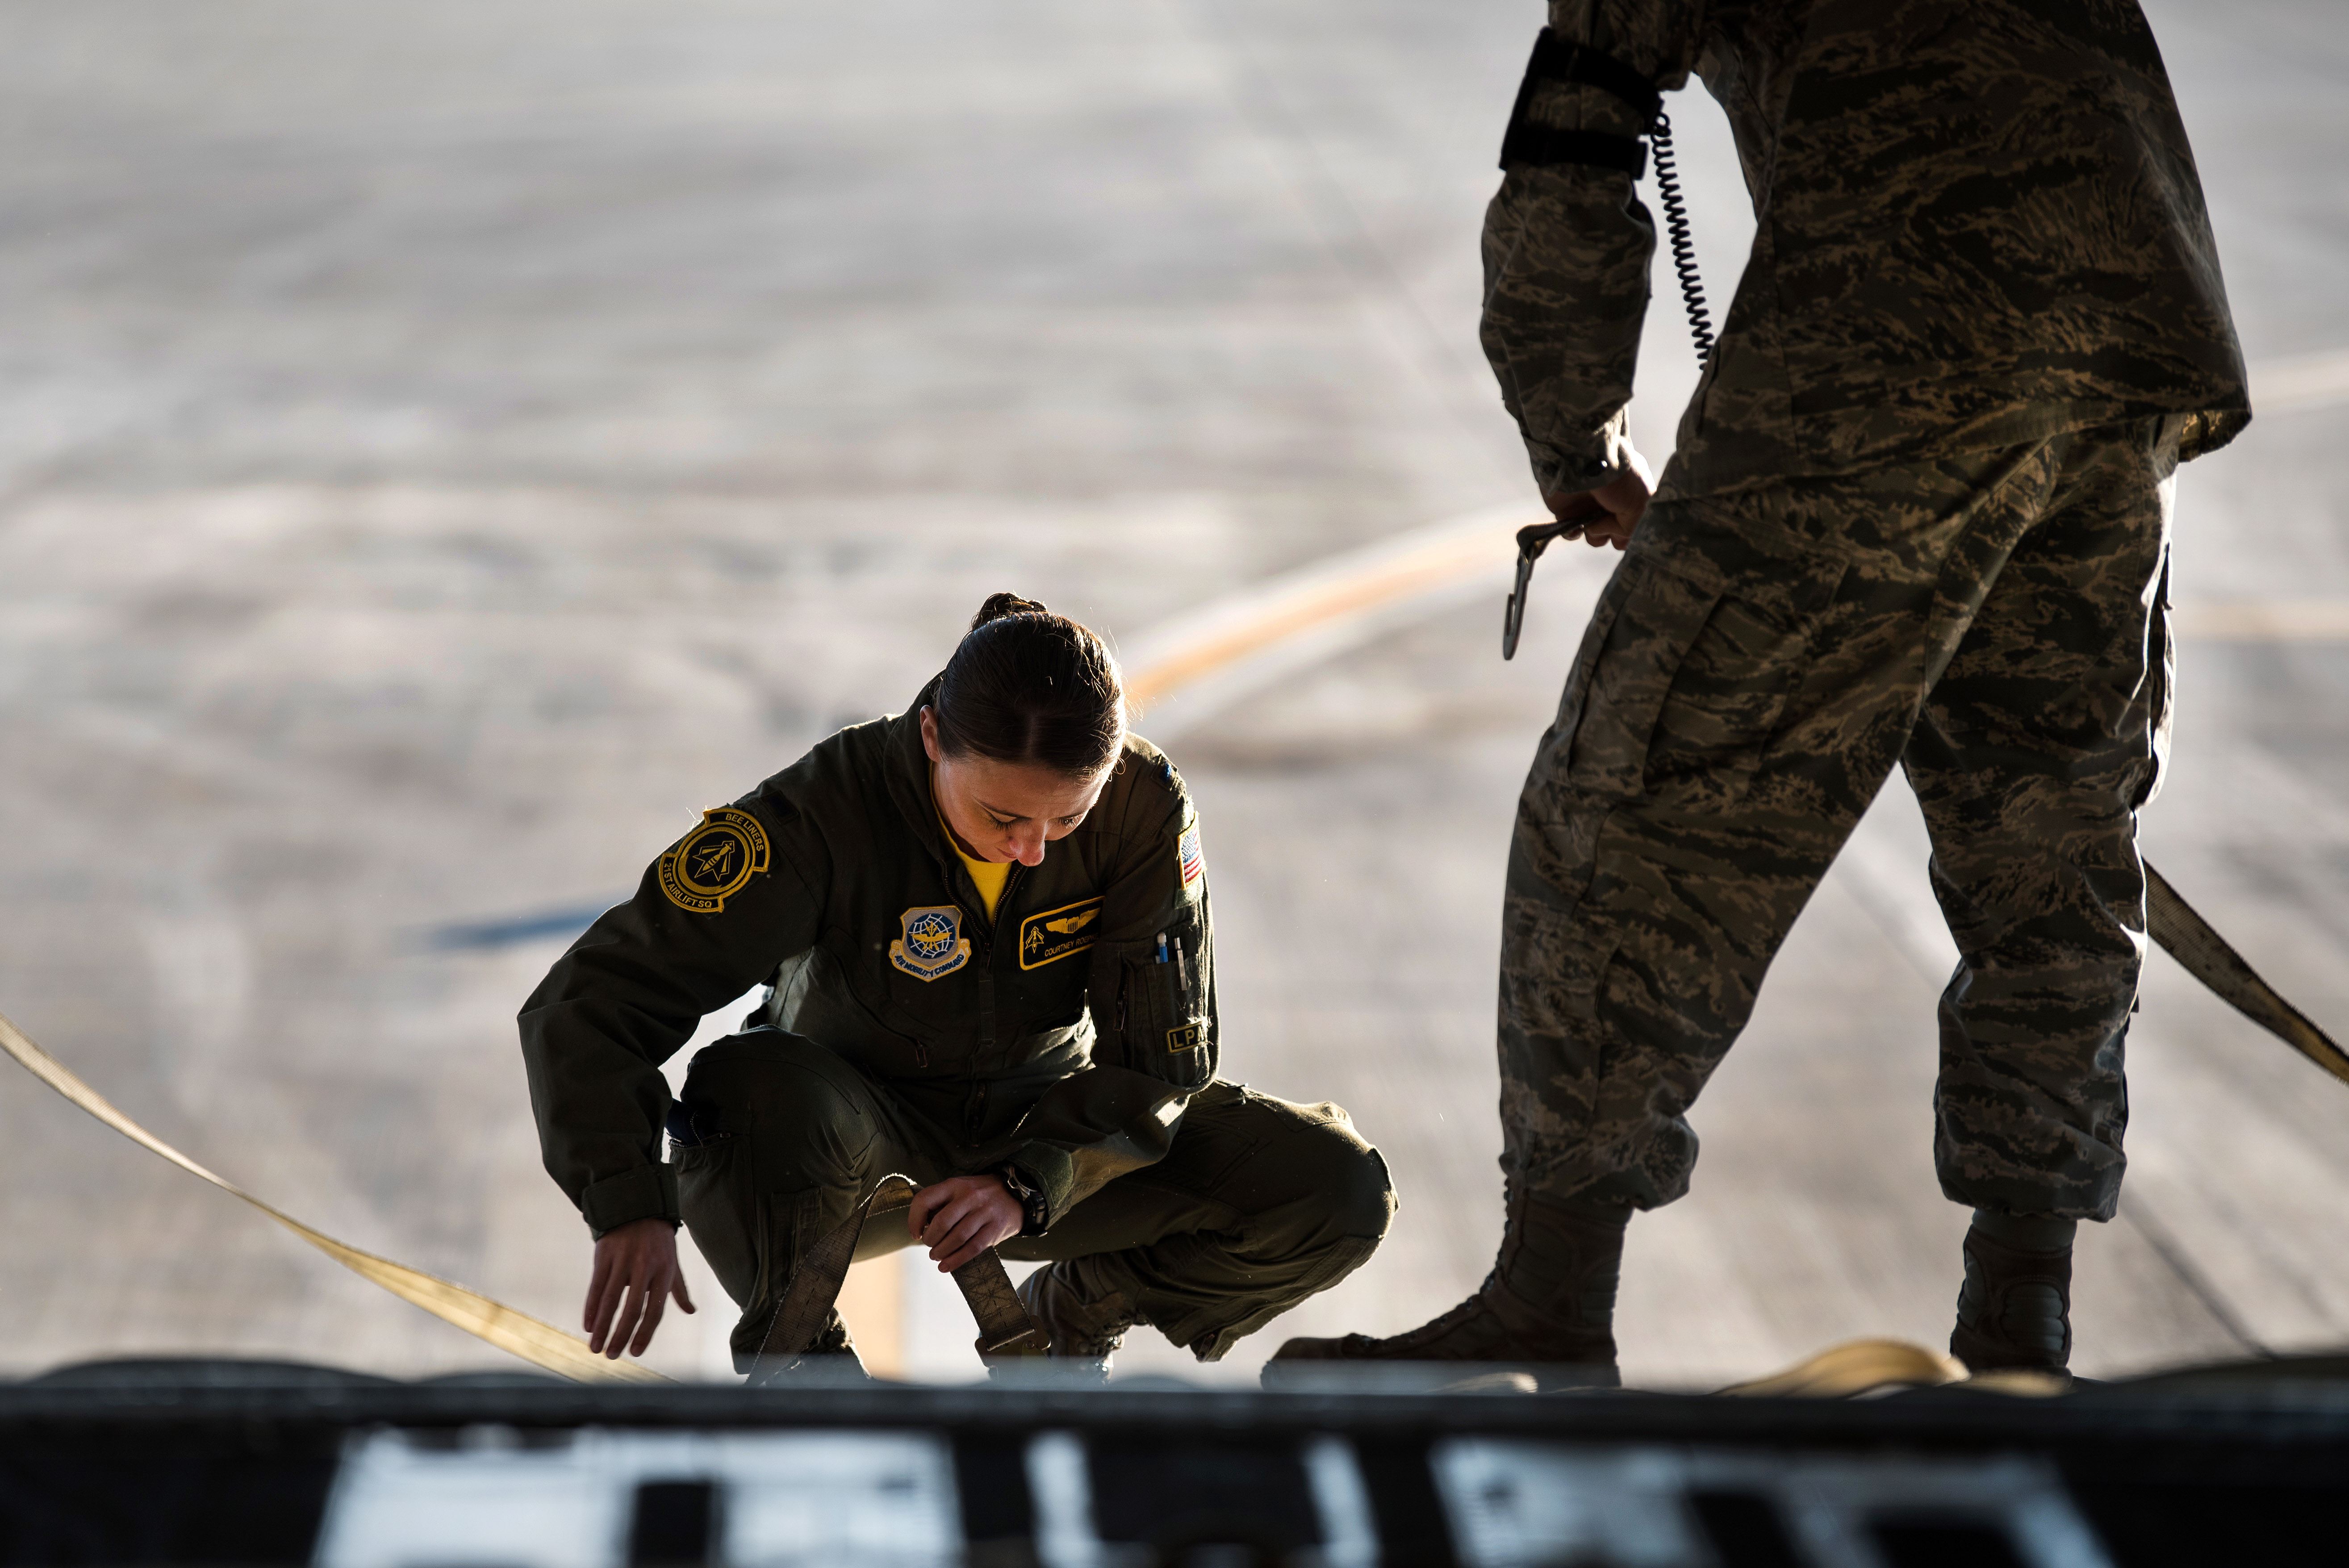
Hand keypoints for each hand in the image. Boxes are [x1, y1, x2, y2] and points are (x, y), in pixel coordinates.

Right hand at [584, 1216, 695, 1358]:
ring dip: (602, 1327)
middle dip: (620, 1335)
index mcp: (665, 1271)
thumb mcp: (673, 1262)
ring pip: (610, 1300)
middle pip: (632, 1309)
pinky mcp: (604, 1255)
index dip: (645, 1333)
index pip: (655, 1309)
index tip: (635, 1353)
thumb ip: (679, 1289)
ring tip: (595, 1348)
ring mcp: (623, 1260)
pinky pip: (596, 1286)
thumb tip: (691, 1310)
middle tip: (612, 1356)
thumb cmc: (658, 1241)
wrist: (637, 1207)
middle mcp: (645, 1266)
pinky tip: (588, 1326)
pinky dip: (591, 1308)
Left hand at [907, 1174, 1023, 1273]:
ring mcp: (985, 1212)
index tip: (915, 1233)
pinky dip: (956, 1260)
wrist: (1016, 1194)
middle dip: (930, 1239)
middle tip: (929, 1245)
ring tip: (936, 1256)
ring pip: (957, 1238)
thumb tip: (920, 1227)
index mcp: (955, 1185)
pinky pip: (972, 1248)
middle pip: (941, 1223)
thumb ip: (942, 1201)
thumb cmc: (980, 1195)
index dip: (914, 1220)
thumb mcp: (960, 1188)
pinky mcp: (995, 1228)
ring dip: (941, 1252)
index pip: (925, 1200)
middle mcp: (970, 1196)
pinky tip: (946, 1266)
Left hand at [1542, 449, 1653, 552]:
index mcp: (1631, 494)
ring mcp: (1588, 505)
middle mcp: (1610, 501)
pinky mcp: (1566, 509)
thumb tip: (1614, 538)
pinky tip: (1577, 528)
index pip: (1633, 522)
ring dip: (1594, 536)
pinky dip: (1573, 533)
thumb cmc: (1619, 479)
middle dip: (1612, 535)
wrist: (1586, 461)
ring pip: (1593, 534)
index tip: (1625, 530)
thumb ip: (1630, 527)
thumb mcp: (1639, 504)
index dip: (1630, 531)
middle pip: (1613, 532)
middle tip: (1609, 526)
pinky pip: (1570, 531)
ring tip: (1591, 524)